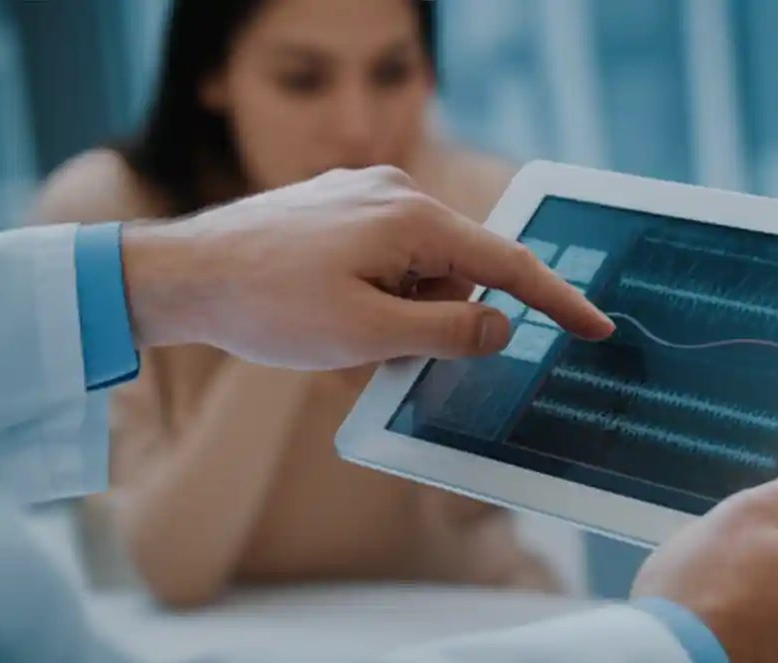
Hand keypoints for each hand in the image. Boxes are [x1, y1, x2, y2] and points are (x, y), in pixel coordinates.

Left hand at [120, 166, 613, 369]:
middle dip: (437, 322)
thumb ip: (448, 334)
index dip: (558, 301)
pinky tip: (331, 317)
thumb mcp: (368, 335)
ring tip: (341, 337)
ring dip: (400, 316)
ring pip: (421, 273)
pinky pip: (387, 261)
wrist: (180, 276)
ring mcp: (363, 197)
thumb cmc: (268, 305)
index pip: (508, 266)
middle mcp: (394, 193)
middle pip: (459, 274)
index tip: (598, 328)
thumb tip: (501, 329)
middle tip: (382, 354)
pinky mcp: (338, 210)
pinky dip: (378, 299)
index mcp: (412, 218)